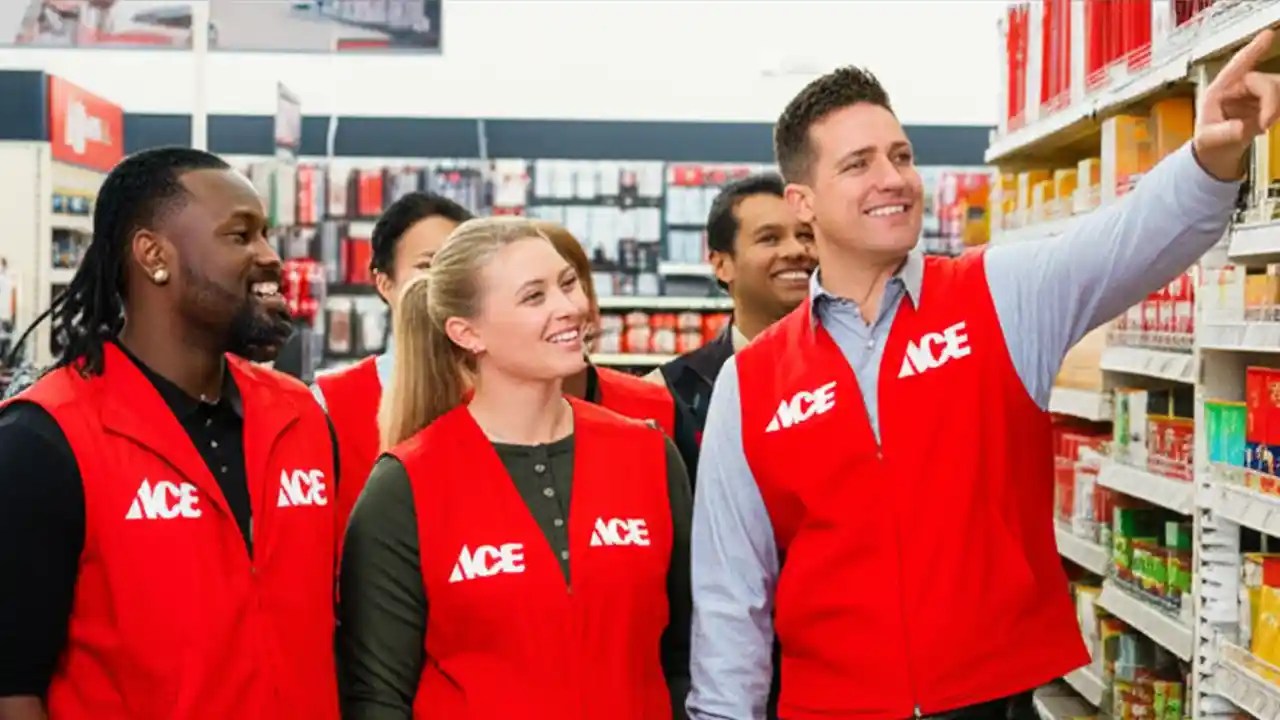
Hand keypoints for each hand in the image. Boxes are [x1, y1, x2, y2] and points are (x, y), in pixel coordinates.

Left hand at [1194, 29, 1279, 179]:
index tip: (1268, 35)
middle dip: (1272, 101)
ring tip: (1262, 126)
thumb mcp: (1209, 139)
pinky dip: (1278, 110)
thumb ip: (1225, 133)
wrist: (1216, 153)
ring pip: (1279, 89)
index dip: (1253, 50)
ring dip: (1276, 106)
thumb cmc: (1208, 141)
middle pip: (1268, 82)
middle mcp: (1239, 87)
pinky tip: (1267, 124)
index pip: (1238, 66)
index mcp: (1220, 90)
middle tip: (1265, 124)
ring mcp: (1255, 94)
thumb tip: (1242, 128)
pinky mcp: (1268, 103)